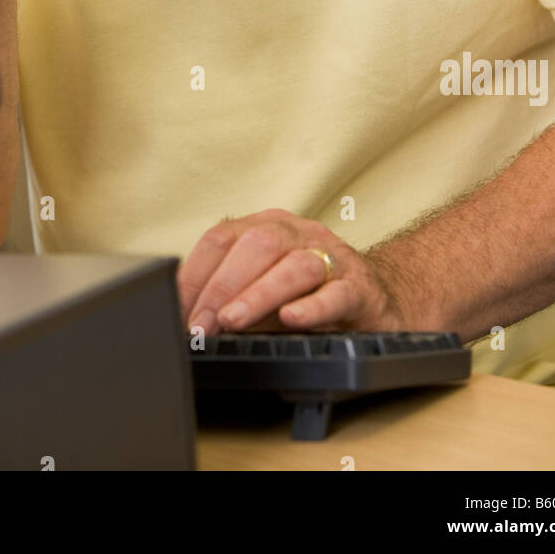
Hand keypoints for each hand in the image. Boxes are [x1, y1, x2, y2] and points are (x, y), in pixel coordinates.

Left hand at [178, 208, 410, 335]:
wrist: (377, 297)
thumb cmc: (309, 294)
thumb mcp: (263, 292)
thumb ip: (231, 298)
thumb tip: (190, 320)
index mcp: (267, 227)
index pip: (222, 238)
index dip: (195, 274)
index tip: (177, 311)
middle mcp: (299, 234)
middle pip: (256, 245)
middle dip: (221, 287)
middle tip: (201, 326)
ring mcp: (332, 257)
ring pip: (294, 266)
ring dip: (258, 294)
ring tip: (232, 320)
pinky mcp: (360, 288)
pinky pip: (336, 293)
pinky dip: (312, 307)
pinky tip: (291, 319)